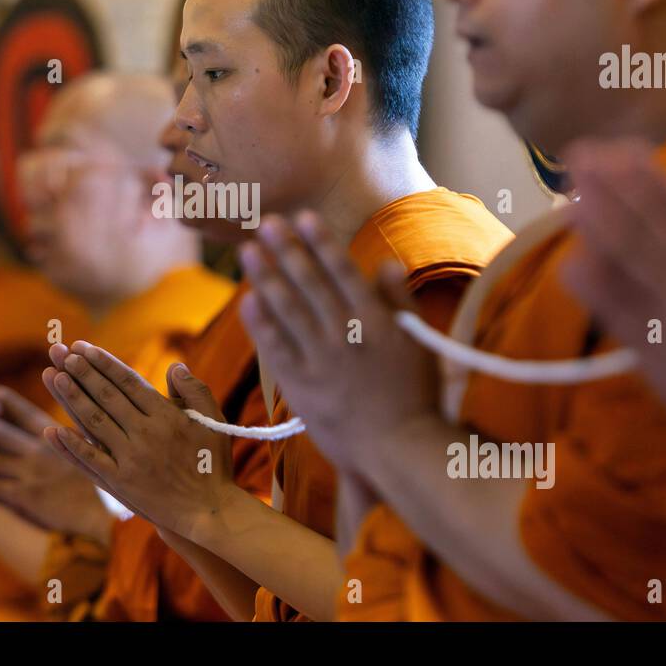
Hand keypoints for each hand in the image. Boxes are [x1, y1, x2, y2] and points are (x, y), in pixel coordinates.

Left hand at [0, 384, 112, 543]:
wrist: (102, 515)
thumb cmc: (99, 482)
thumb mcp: (90, 449)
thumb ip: (73, 433)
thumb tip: (62, 419)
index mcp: (56, 437)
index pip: (27, 414)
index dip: (8, 402)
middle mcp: (39, 451)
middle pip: (1, 431)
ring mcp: (29, 474)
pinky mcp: (25, 497)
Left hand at [41, 340, 237, 539]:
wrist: (208, 511)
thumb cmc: (212, 463)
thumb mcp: (213, 421)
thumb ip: (194, 390)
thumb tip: (174, 365)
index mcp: (166, 416)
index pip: (128, 381)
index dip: (104, 363)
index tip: (85, 348)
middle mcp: (145, 434)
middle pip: (107, 396)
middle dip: (83, 373)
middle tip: (62, 353)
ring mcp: (130, 460)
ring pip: (94, 422)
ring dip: (72, 399)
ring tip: (54, 377)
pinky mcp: (120, 484)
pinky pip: (91, 460)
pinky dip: (71, 445)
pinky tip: (53, 430)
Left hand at [236, 212, 433, 472]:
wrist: (399, 448)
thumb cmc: (416, 396)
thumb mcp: (418, 342)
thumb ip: (400, 300)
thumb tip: (386, 262)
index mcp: (376, 320)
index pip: (343, 271)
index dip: (321, 242)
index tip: (303, 217)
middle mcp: (345, 334)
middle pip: (310, 283)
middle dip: (287, 249)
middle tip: (267, 223)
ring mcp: (321, 359)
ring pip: (288, 309)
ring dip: (267, 276)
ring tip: (250, 250)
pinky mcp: (301, 386)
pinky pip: (276, 348)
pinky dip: (261, 323)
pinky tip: (247, 300)